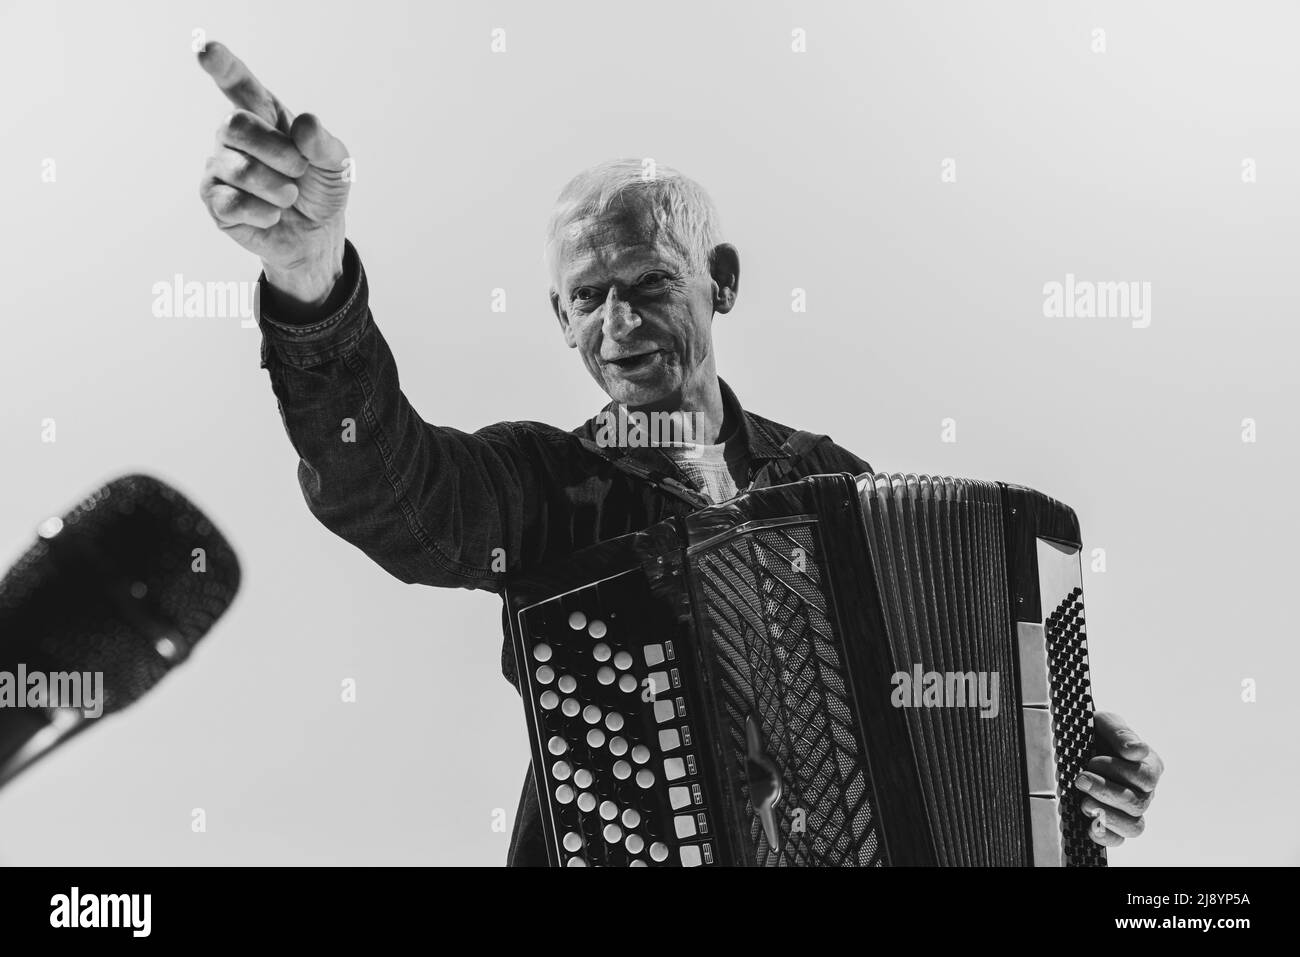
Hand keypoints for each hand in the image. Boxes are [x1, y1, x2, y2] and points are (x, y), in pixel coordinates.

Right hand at [196, 41, 350, 305]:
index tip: (206, 49)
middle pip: (235, 125)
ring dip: (277, 188)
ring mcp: (220, 167)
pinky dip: (263, 213)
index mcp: (264, 115)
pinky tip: (272, 214)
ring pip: (238, 169)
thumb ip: (324, 143)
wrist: (316, 235)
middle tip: (299, 171)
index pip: (239, 84)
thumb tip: (305, 125)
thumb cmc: (320, 189)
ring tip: (289, 196)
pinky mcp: (215, 202)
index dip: (222, 66)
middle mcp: (235, 136)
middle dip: (277, 152)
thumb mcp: (336, 165)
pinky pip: (232, 203)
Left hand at [1075, 711, 1163, 848]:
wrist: (1072, 743)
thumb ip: (1120, 733)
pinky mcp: (1113, 824)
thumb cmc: (1094, 732)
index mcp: (1149, 766)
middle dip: (1106, 790)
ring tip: (1084, 803)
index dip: (1119, 771)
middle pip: (1138, 803)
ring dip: (1108, 816)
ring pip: (1134, 826)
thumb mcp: (1105, 723)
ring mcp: (1130, 811)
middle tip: (1081, 779)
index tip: (1092, 760)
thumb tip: (1138, 750)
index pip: (1146, 777)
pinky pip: (1118, 839)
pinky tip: (1090, 824)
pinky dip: (1105, 836)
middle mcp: (1144, 791)